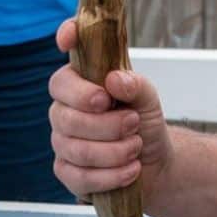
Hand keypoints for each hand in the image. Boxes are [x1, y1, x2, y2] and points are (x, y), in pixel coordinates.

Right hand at [49, 20, 173, 202]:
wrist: (154, 163)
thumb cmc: (143, 122)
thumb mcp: (147, 99)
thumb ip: (134, 85)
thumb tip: (114, 80)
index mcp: (80, 83)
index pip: (64, 65)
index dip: (64, 43)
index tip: (68, 40)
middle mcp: (63, 109)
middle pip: (67, 115)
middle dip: (108, 123)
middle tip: (134, 122)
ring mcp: (62, 141)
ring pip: (76, 148)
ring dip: (115, 150)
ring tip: (135, 147)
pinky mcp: (67, 172)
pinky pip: (79, 176)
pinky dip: (111, 175)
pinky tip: (129, 170)